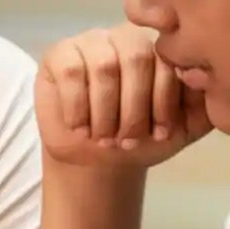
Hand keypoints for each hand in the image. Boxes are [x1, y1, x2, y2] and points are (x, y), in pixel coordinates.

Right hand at [37, 25, 211, 167]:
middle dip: (133, 110)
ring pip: (104, 67)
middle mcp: (126, 38)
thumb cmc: (135, 140)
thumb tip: (197, 79)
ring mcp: (91, 43)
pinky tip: (79, 128)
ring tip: (102, 139)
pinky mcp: (59, 55)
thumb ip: (198, 105)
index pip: (168, 62)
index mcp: (159, 51)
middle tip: (126, 142)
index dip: (164, 101)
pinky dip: (76, 106)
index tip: (159, 135)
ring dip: (104, 112)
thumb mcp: (178, 128)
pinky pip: (71, 71)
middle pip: (137, 60)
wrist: (93, 161)